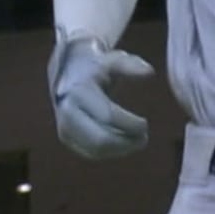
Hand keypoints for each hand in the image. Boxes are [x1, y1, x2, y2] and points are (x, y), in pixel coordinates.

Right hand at [48, 36, 155, 159]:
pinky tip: (124, 141)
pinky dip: (111, 151)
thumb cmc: (97, 66)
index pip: (109, 117)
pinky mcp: (66, 137)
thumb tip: (150, 72)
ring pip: (96, 150)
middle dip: (126, 143)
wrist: (68, 73)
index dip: (130, 124)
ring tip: (136, 140)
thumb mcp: (112, 61)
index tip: (145, 125)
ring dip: (120, 149)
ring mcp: (64, 126)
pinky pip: (91, 153)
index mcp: (80, 91)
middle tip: (144, 138)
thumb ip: (131, 65)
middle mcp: (68, 111)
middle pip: (101, 140)